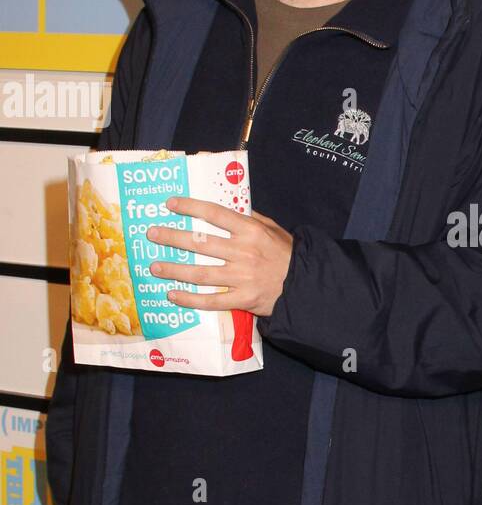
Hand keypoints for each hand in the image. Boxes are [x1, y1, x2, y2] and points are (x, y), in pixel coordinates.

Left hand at [145, 197, 292, 317]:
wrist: (305, 286)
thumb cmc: (288, 254)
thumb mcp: (273, 229)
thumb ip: (250, 218)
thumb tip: (226, 206)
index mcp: (250, 231)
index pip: (215, 214)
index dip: (190, 207)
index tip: (170, 204)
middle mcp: (243, 252)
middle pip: (200, 243)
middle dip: (172, 238)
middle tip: (152, 234)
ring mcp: (242, 277)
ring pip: (200, 273)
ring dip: (174, 269)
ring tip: (154, 266)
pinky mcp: (243, 299)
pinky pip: (211, 301)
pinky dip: (190, 299)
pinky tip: (172, 295)